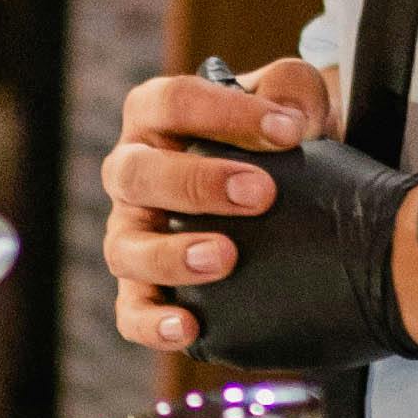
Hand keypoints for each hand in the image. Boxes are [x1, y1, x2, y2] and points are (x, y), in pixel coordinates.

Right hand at [103, 56, 330, 350]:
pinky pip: (131, 313)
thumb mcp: (290, 100)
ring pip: (125, 247)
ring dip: (171, 255)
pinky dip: (153, 324)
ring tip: (225, 258)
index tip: (288, 132)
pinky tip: (189, 329)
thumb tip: (291, 116)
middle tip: (260, 195)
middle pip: (137, 173)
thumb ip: (292, 89)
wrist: (281, 194)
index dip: (225, 113)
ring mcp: (131, 233)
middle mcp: (131, 172)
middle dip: (197, 184)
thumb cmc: (274, 138)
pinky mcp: (141, 289)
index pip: (172, 102)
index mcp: (155, 116)